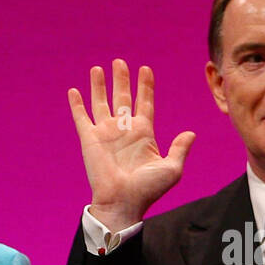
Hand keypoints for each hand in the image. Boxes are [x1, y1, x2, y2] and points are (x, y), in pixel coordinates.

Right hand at [70, 59, 195, 230]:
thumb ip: (180, 149)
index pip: (144, 103)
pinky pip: (82, 118)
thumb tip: (191, 133)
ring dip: (99, 86)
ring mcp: (106, 133)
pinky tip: (74, 90)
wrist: (123, 202)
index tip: (146, 69)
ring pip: (101, 103)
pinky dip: (77, 104)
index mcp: (143, 134)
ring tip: (98, 68)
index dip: (145, 87)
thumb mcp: (171, 169)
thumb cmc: (148, 190)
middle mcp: (124, 130)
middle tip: (120, 62)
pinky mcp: (89, 139)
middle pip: (123, 98)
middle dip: (122, 80)